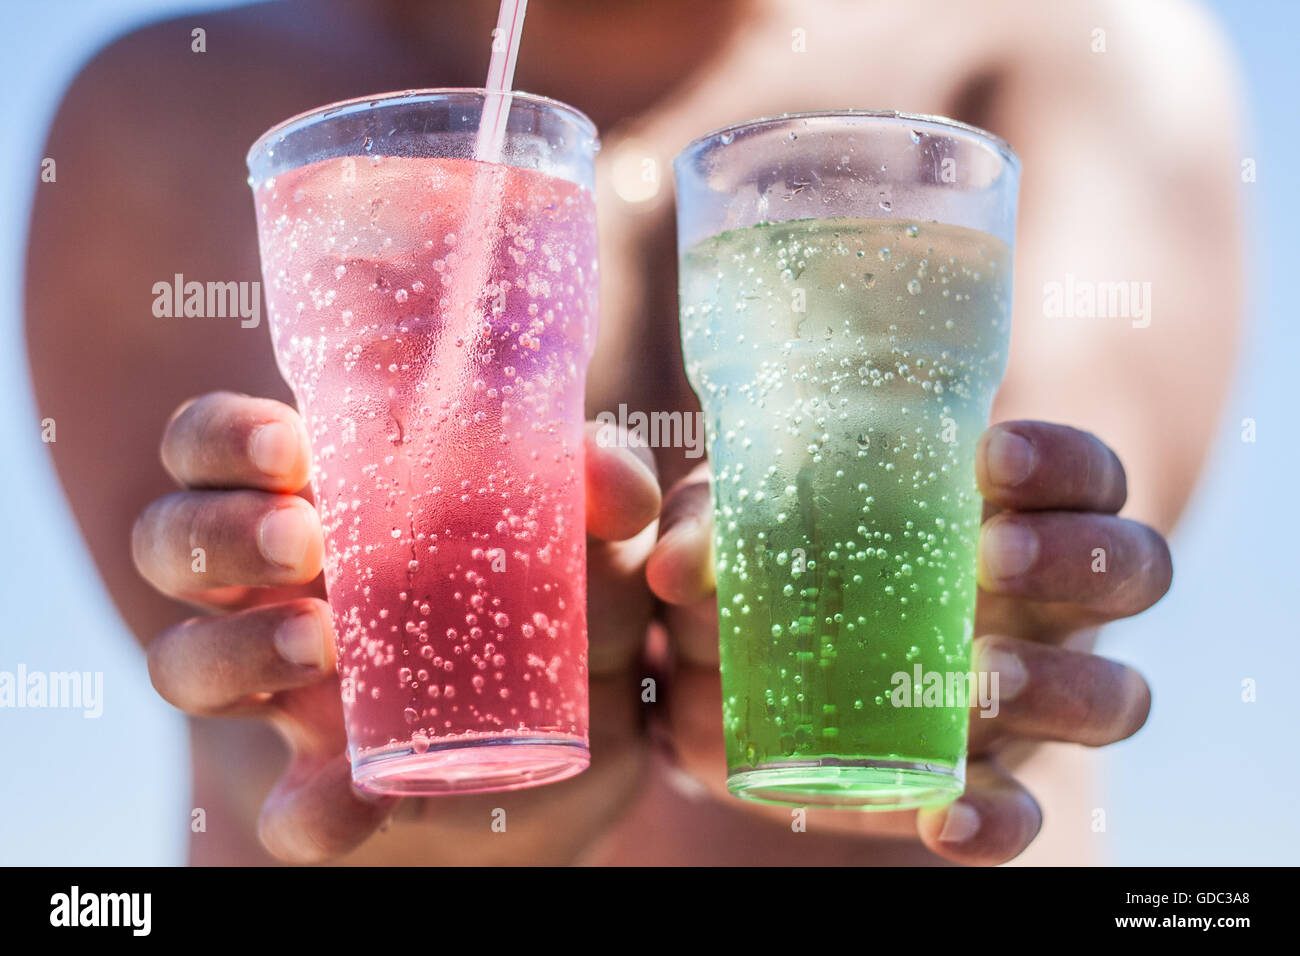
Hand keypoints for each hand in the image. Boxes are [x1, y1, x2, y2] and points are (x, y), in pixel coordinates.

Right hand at [133, 392, 661, 862]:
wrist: (587, 740)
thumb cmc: (567, 605)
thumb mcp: (597, 540)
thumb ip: (610, 494)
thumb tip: (605, 477)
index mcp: (327, 502)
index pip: (217, 447)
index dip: (219, 440)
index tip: (287, 445)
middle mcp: (280, 589)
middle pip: (171, 542)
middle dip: (215, 533)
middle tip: (303, 540)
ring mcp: (291, 694)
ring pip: (183, 664)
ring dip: (236, 648)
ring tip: (323, 643)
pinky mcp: (330, 789)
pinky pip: (284, 810)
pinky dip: (310, 807)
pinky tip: (360, 794)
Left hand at [646, 421, 1170, 864]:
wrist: (732, 683)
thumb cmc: (757, 567)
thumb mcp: (728, 526)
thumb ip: (703, 525)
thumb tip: (683, 563)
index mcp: (999, 512)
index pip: (1081, 473)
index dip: (1064, 461)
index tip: (992, 457)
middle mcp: (1037, 600)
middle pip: (1129, 567)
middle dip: (1078, 559)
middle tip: (988, 558)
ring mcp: (1025, 695)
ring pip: (1113, 693)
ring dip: (1061, 683)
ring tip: (975, 677)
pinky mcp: (984, 780)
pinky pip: (1025, 810)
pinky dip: (1000, 820)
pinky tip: (945, 818)